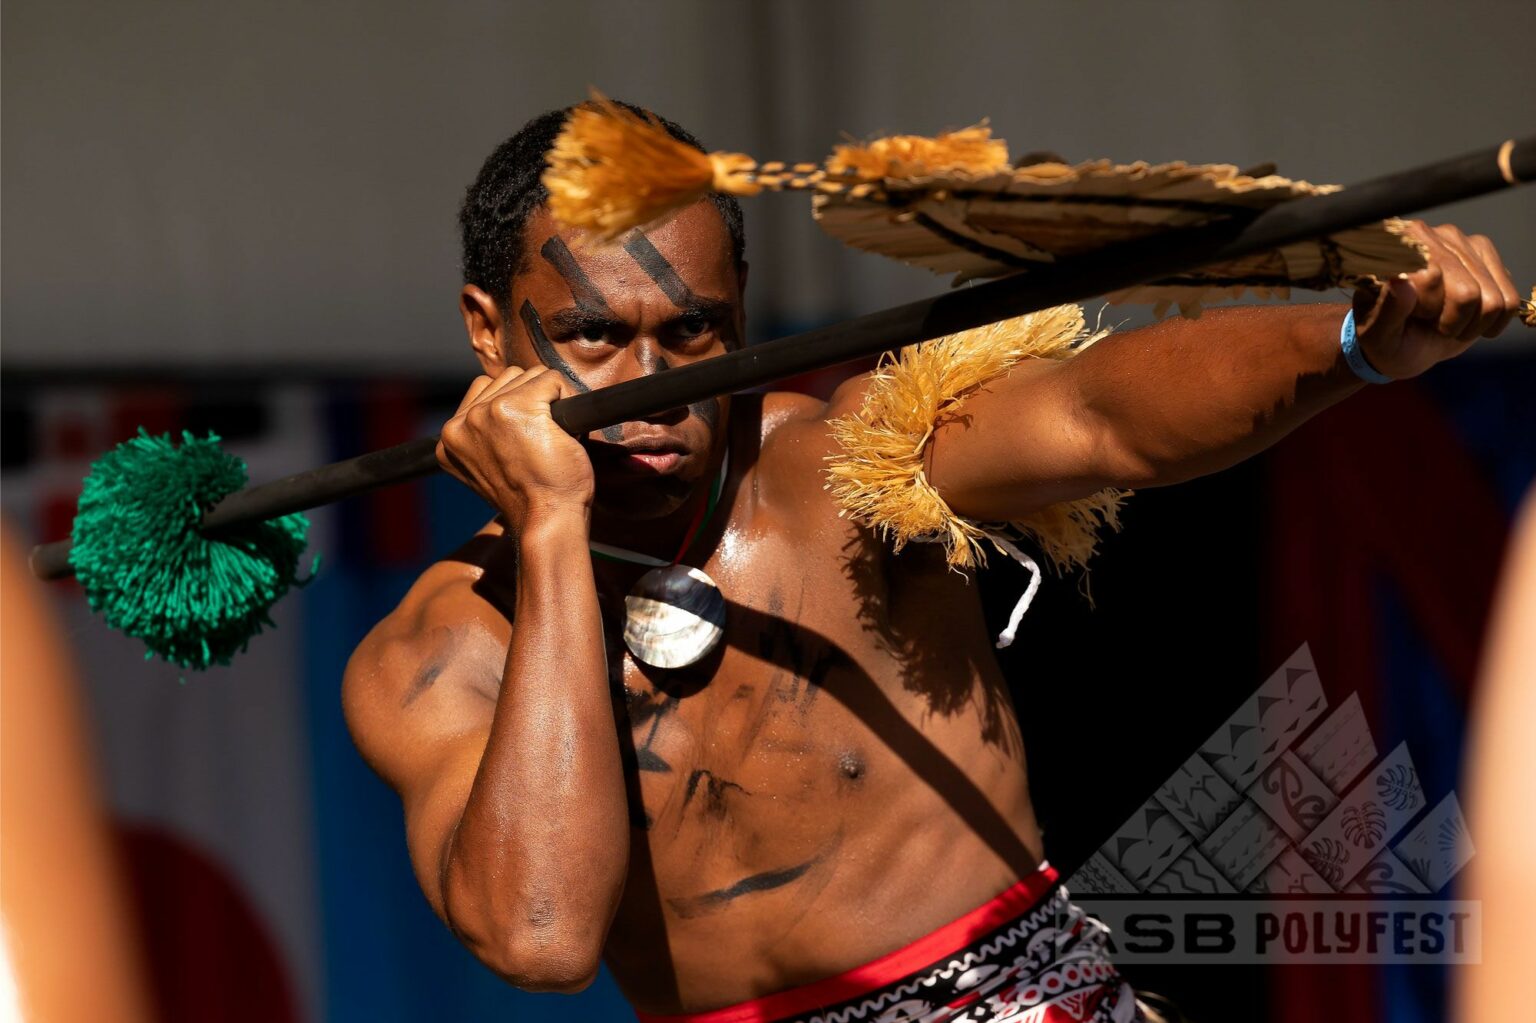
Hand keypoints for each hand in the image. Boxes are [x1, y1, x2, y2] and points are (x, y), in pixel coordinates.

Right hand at [436, 366, 593, 530]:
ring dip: (547, 399)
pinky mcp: (517, 407)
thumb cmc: (531, 499)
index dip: (515, 410)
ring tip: (550, 436)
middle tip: (541, 440)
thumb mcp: (491, 466)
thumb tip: (503, 404)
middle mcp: (462, 423)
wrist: (548, 520)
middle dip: (531, 401)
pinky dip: (567, 398)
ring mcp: (487, 413)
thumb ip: (487, 435)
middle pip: (507, 378)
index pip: (485, 392)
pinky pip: (551, 379)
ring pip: (527, 375)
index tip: (524, 442)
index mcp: (450, 440)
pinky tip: (564, 430)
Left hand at [1353, 221, 1523, 379]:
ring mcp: (1456, 239)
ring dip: (1471, 322)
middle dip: (1451, 321)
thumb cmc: (1386, 338)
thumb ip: (1386, 312)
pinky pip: (1508, 299)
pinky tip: (1467, 317)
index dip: (1427, 310)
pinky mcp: (1481, 251)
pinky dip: (1491, 320)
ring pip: (1492, 299)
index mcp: (1391, 253)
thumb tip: (1401, 283)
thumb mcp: (1377, 336)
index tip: (1412, 315)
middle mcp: (1423, 235)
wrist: (1404, 340)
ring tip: (1445, 320)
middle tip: (1430, 322)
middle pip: (1466, 293)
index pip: (1431, 279)